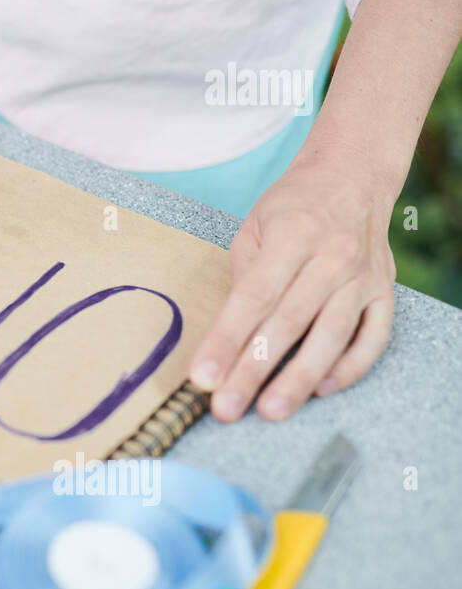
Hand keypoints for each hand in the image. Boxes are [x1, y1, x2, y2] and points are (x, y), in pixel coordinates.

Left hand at [188, 157, 396, 420]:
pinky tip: (321, 389)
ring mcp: (363, 277)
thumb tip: (225, 335)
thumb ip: (243, 279)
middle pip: (288, 324)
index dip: (226, 340)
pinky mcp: (385, 293)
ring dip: (300, 378)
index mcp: (292, 237)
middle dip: (253, 370)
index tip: (203, 377)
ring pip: (331, 336)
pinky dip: (350, 367)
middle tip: (227, 409)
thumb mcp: (253, 229)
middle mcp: (332, 258)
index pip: (252, 298)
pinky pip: (372, 338)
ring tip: (270, 410)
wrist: (352, 178)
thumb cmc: (293, 207)